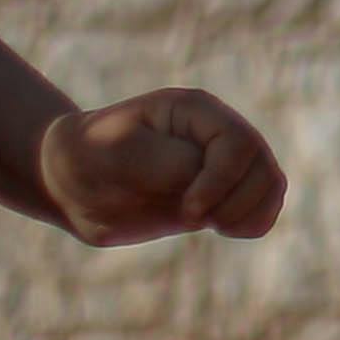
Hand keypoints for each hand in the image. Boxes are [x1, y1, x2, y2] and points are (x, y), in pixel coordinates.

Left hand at [32, 89, 288, 244]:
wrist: (70, 179)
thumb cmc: (88, 156)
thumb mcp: (119, 154)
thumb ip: (168, 166)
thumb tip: (208, 184)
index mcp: (195, 111)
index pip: (237, 144)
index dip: (221, 181)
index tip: (187, 211)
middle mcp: (216, 133)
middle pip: (262, 164)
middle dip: (237, 200)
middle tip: (192, 219)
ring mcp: (220, 164)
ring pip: (270, 185)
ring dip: (249, 212)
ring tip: (213, 226)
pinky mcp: (218, 194)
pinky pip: (261, 207)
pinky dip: (252, 222)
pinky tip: (221, 229)